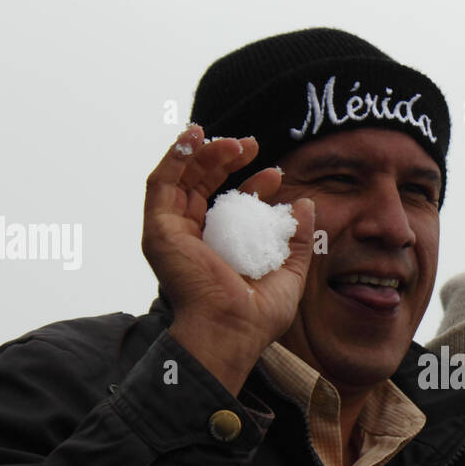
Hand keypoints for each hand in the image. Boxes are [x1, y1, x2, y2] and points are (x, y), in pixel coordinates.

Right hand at [142, 124, 314, 395]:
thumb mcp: (290, 272)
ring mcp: (173, 234)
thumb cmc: (258, 315)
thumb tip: (305, 203)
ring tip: (232, 141)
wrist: (232, 329)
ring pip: (182, 179)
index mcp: (218, 249)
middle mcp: (192, 240)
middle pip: (203, 186)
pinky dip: (176, 156)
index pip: (230, 205)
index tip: (276, 173)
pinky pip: (161, 183)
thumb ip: (297, 238)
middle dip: (226, 160)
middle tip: (252, 145)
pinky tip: (196, 136)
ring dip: (204, 153)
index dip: (253, 185)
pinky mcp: (160, 230)